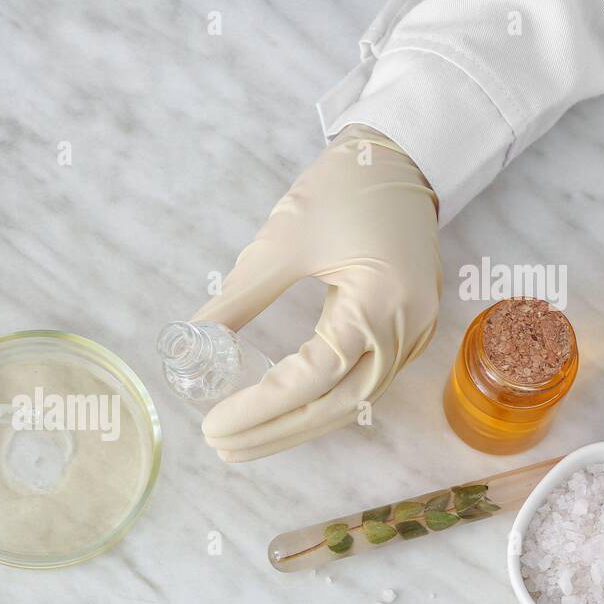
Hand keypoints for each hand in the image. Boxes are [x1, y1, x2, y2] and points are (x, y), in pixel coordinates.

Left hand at [192, 126, 440, 461]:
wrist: (404, 159)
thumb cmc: (345, 189)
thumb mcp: (282, 241)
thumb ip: (238, 298)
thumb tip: (192, 341)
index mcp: (380, 305)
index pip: (311, 377)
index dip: (259, 406)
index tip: (213, 422)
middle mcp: (405, 333)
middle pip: (333, 407)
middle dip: (273, 431)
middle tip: (220, 444)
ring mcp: (412, 338)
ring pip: (349, 405)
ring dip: (293, 426)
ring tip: (240, 441)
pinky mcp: (405, 335)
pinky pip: (360, 386)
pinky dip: (317, 405)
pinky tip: (279, 416)